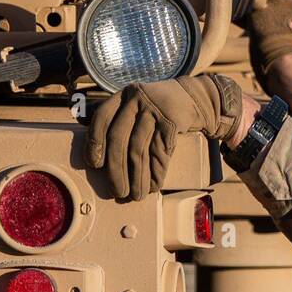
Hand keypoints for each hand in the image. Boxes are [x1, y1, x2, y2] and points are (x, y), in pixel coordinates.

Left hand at [85, 73, 244, 199]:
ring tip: (136, 195)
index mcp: (123, 96)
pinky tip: (153, 186)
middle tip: (118, 192)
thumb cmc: (160, 109)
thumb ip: (120, 120)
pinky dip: (156, 173)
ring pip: (139, 149)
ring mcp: (155, 109)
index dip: (95, 142)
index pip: (102, 118)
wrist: (197, 97)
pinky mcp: (172, 121)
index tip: (94, 165)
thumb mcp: (138, 104)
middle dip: (116, 169)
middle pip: (119, 138)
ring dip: (137, 177)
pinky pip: (160, 152)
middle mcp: (137, 100)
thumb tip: (99, 156)